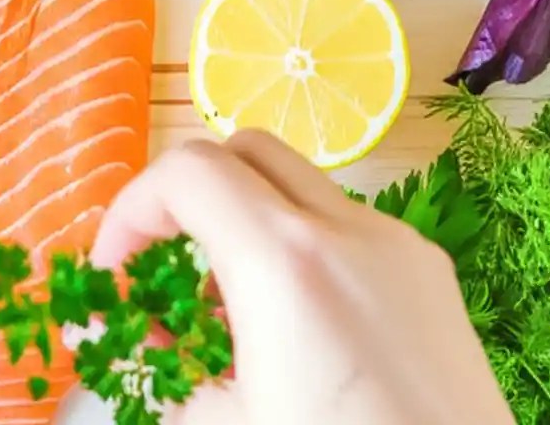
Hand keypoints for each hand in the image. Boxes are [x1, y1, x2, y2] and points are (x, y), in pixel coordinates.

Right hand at [82, 131, 514, 424]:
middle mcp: (351, 232)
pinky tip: (291, 330)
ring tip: (224, 312)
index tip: (116, 270)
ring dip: (243, 225)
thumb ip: (160, 363)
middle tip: (161, 265)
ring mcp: (401, 247)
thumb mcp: (221, 424)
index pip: (187, 171)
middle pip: (243, 151)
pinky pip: (346, 229)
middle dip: (186, 198)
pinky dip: (297, 250)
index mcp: (287, 263)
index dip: (130, 210)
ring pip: (298, 189)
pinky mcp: (433, 275)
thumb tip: (121, 328)